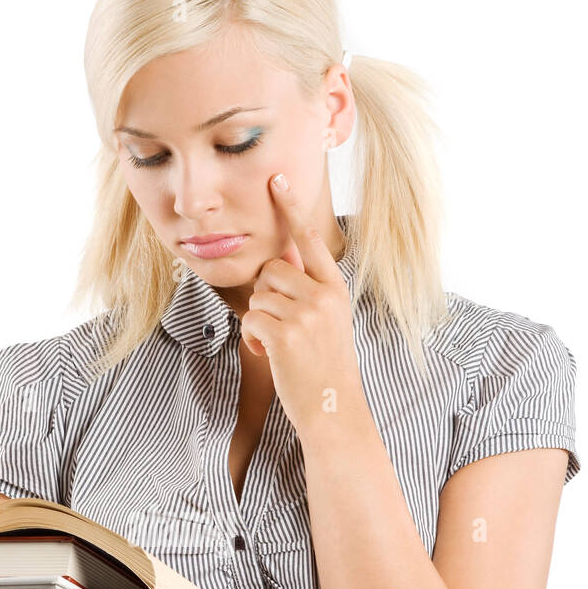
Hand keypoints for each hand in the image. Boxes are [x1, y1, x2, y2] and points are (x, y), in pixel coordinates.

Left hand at [240, 173, 365, 437]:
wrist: (333, 410)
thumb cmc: (324, 367)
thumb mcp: (326, 321)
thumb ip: (306, 289)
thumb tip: (279, 259)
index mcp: (336, 288)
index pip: (308, 240)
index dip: (291, 208)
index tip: (276, 179)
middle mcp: (324, 296)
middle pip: (271, 270)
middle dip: (266, 296)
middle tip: (283, 327)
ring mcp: (306, 314)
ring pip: (258, 296)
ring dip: (260, 321)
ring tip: (281, 345)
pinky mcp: (285, 334)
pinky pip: (251, 320)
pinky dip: (254, 340)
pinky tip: (273, 356)